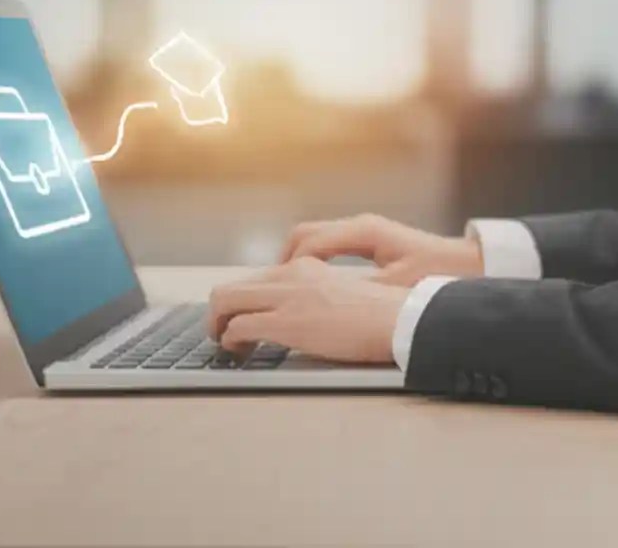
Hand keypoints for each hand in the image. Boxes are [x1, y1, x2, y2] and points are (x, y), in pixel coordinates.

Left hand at [208, 257, 407, 363]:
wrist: (400, 319)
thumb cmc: (381, 315)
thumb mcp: (341, 294)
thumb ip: (314, 297)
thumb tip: (297, 317)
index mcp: (306, 268)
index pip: (257, 279)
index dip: (240, 301)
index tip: (239, 317)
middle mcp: (291, 275)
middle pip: (231, 287)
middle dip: (217, 311)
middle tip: (218, 330)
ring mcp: (287, 297)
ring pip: (226, 301)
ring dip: (217, 323)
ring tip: (223, 342)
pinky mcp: (288, 322)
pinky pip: (241, 326)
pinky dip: (230, 339)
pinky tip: (237, 350)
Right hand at [281, 213, 482, 286]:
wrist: (468, 264)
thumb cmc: (436, 272)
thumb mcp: (395, 286)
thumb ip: (358, 291)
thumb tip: (324, 299)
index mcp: (363, 232)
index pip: (310, 243)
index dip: (288, 267)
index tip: (276, 289)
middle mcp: (359, 226)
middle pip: (305, 234)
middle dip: (283, 259)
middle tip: (271, 287)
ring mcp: (363, 230)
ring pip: (314, 237)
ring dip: (296, 259)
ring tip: (284, 286)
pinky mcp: (368, 239)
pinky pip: (328, 244)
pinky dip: (312, 259)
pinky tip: (310, 280)